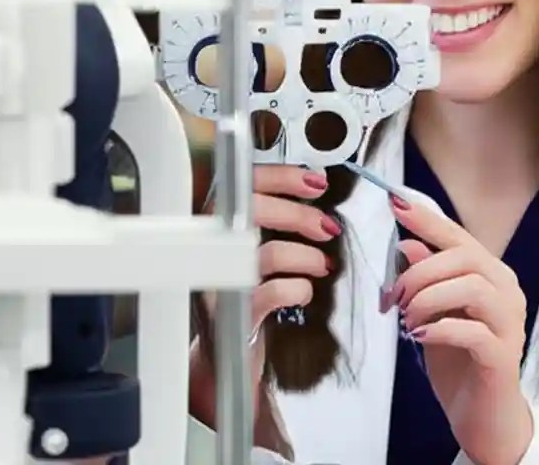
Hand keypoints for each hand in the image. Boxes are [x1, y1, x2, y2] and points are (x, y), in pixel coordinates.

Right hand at [189, 164, 339, 448]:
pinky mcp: (231, 314)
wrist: (223, 362)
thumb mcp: (255, 255)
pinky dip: (299, 289)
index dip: (282, 177)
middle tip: (327, 228)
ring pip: (266, 252)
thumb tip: (317, 198)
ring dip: (306, 256)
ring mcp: (219, 281)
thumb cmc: (245, 300)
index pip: (244, 184)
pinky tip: (304, 293)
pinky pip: (273, 291)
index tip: (317, 183)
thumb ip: (275, 225)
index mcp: (219, 227)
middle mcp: (211, 249)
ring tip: (322, 265)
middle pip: (252, 210)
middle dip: (299, 214)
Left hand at [389, 195, 533, 464]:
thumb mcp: (431, 314)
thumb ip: (425, 279)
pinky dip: (439, 328)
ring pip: (472, 287)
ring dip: (429, 298)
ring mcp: (509, 323)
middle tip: (394, 296)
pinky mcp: (503, 356)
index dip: (428, 220)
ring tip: (407, 318)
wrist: (481, 416)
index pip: (459, 237)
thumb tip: (408, 244)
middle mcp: (506, 293)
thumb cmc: (458, 362)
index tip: (395, 203)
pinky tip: (419, 336)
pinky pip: (472, 330)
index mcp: (489, 276)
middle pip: (465, 258)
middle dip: (420, 272)